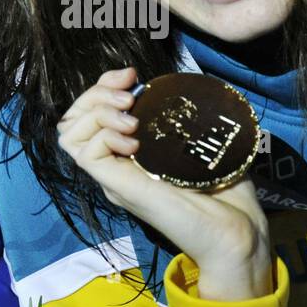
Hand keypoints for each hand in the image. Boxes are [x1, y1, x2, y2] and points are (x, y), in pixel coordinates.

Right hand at [57, 67, 272, 300]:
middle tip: (129, 93)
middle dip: (95, 93)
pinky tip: (135, 138)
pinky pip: (86, 153)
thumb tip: (175, 87)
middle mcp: (116, 165)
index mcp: (129, 155)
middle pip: (73, 120)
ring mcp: (114, 177)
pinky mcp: (117, 187)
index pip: (92, 113)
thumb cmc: (225, 193)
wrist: (235, 231)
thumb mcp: (197, 143)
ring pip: (70, 134)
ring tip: (131, 115)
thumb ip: (179, 118)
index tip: (133, 75)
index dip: (105, 85)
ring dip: (97, 112)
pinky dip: (105, 134)